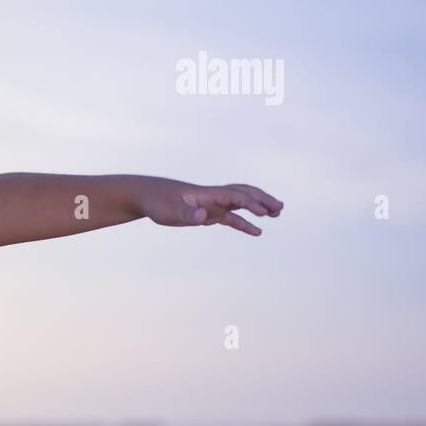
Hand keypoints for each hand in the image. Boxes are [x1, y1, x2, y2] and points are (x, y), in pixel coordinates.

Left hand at [136, 180, 283, 235]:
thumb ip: (187, 213)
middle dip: (262, 199)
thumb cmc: (157, 202)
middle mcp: (212, 197)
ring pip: (241, 203)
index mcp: (206, 194)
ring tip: (277, 213)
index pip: (234, 196)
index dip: (250, 203)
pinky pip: (231, 217)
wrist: (146, 196)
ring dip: (258, 206)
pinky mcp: (208, 213)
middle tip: (279, 207)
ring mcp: (211, 204)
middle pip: (243, 194)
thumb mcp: (169, 210)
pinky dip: (244, 223)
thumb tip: (203, 216)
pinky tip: (256, 232)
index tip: (264, 213)